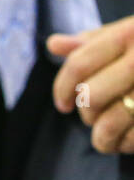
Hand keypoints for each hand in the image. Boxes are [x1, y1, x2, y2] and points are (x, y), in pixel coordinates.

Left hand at [49, 14, 133, 153]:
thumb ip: (96, 40)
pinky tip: (129, 142)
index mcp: (133, 33)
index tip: (63, 104)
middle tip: (92, 116)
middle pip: (91, 96)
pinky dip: (127, 146)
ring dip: (102, 139)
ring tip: (104, 139)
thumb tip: (53, 44)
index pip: (80, 64)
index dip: (62, 88)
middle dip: (85, 112)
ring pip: (110, 125)